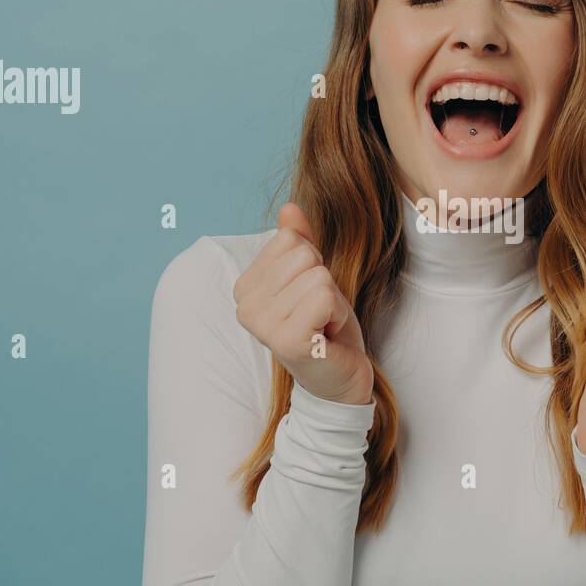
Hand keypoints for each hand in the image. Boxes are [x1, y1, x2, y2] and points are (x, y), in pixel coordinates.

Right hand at [233, 202, 373, 405]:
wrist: (340, 377)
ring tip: (323, 325)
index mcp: (245, 287)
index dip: (313, 265)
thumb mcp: (312, 277)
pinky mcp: (286, 339)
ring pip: (317, 274)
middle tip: (320, 313)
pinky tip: (327, 335)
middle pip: (304, 254)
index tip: (310, 298)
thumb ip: (299, 242)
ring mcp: (263, 325)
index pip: (288, 239)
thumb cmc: (324, 327)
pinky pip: (324, 295)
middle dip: (325, 282)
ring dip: (333, 300)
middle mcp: (245, 306)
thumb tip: (289, 207)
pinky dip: (337, 313)